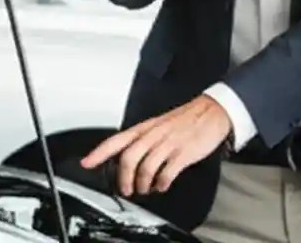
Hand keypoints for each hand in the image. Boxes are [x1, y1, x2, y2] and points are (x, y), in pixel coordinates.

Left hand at [80, 95, 232, 196]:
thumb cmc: (186, 119)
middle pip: (129, 158)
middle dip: (124, 178)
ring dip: (142, 184)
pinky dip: (161, 183)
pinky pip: (167, 173)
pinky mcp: (184, 153)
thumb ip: (144, 139)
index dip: (99, 152)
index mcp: (146, 127)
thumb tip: (129, 158)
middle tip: (126, 189)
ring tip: (146, 189)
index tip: (87, 163)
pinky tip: (162, 185)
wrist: (213, 111)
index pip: (117, 140)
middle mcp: (155, 135)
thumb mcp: (160, 124)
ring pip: (146, 167)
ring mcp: (169, 144)